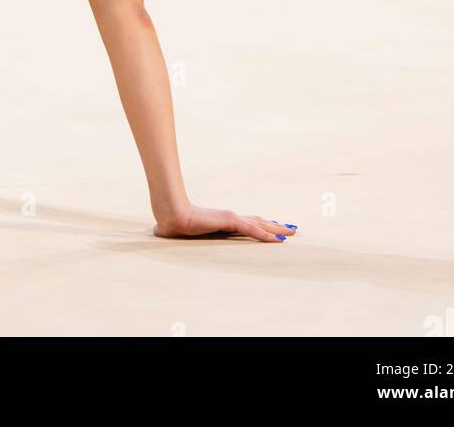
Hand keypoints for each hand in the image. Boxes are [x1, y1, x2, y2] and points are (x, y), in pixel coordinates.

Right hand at [153, 206, 297, 241]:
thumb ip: (180, 231)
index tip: (274, 229)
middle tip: (293, 228)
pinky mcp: (229, 221)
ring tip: (292, 232)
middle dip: (277, 226)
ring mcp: (231, 218)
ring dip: (277, 229)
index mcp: (222, 221)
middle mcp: (230, 217)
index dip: (262, 225)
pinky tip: (278, 239)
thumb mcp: (184, 231)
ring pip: (260, 225)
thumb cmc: (174, 222)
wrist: (171, 214)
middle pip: (259, 221)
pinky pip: (252, 230)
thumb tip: (160, 230)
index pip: (247, 223)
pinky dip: (266, 235)